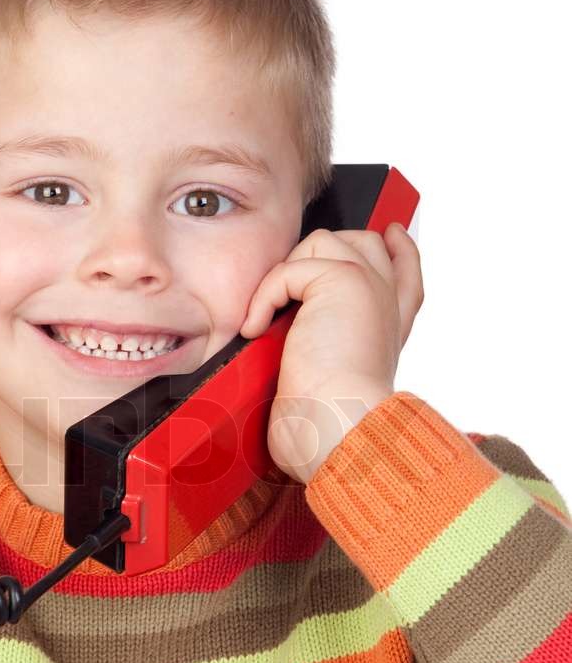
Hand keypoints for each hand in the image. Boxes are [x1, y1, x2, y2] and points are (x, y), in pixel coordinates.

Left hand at [239, 222, 423, 484]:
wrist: (342, 429)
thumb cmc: (330, 422)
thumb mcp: (333, 384)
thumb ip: (330, 351)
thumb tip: (288, 338)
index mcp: (391, 326)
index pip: (405, 273)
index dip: (400, 249)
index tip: (393, 234)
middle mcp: (386, 303)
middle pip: (367, 241)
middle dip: (324, 248)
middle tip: (286, 283)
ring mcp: (369, 287)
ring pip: (325, 241)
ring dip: (287, 273)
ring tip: (271, 315)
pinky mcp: (344, 280)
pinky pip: (291, 268)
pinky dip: (265, 296)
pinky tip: (256, 328)